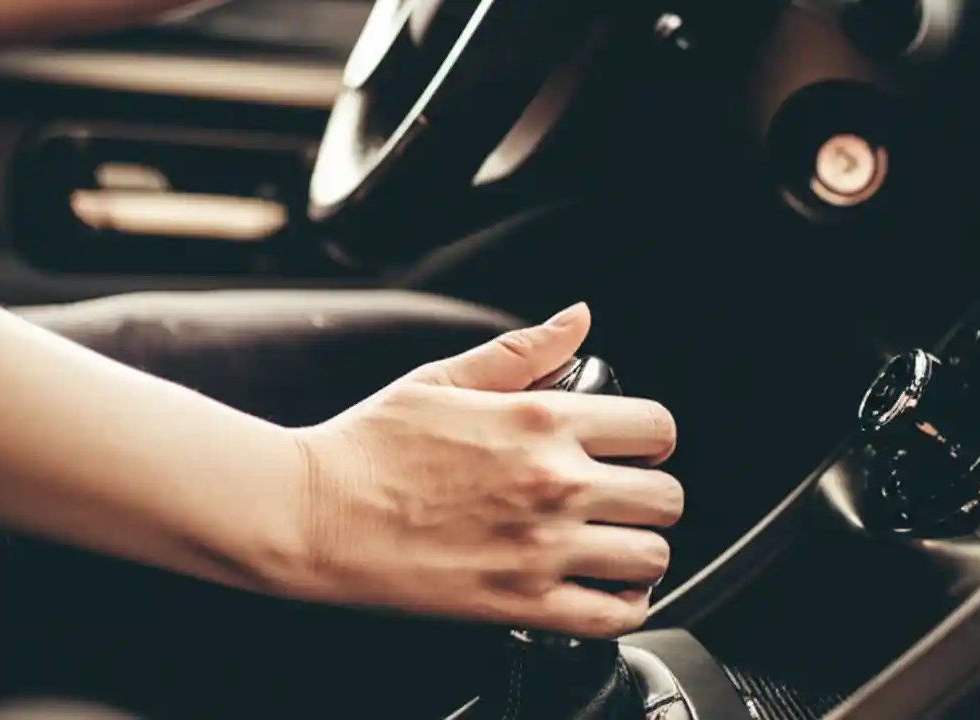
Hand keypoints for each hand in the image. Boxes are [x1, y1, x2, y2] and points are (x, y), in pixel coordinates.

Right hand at [283, 303, 682, 637]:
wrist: (311, 514)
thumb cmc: (368, 446)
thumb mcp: (444, 378)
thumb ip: (523, 351)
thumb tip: (578, 320)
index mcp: (541, 420)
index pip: (657, 428)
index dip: (653, 439)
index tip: (635, 451)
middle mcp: (554, 482)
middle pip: (667, 496)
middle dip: (651, 496)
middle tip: (622, 501)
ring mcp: (542, 547)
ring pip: (654, 555)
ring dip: (641, 551)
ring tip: (613, 546)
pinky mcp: (521, 604)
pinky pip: (615, 615)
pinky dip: (623, 605)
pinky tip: (603, 588)